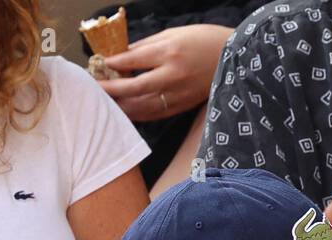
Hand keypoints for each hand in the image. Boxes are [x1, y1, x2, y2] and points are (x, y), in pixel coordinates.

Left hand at [97, 24, 232, 121]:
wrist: (235, 57)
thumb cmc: (204, 40)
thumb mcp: (174, 34)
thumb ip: (147, 46)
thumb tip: (122, 54)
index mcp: (170, 52)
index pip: (133, 60)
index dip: (113, 64)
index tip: (99, 65)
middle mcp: (174, 75)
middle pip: (135, 86)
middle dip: (112, 89)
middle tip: (96, 88)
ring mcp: (181, 93)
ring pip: (145, 105)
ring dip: (124, 106)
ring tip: (108, 103)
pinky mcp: (186, 104)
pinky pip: (158, 113)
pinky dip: (141, 114)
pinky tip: (129, 111)